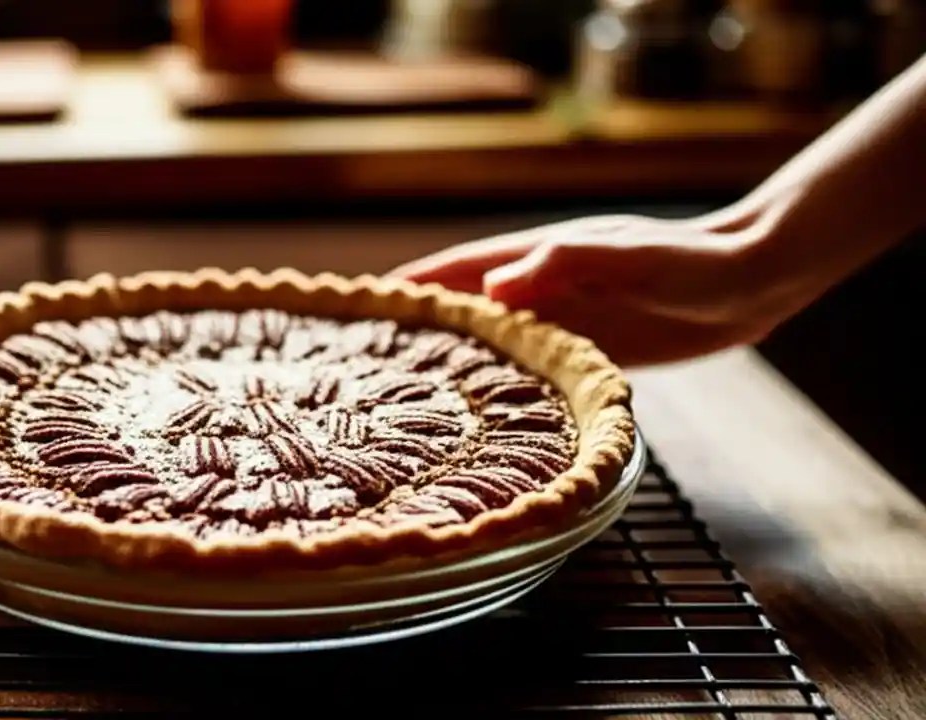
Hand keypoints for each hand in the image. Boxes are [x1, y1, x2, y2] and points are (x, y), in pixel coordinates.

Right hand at [388, 212, 800, 366]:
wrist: (753, 282)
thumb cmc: (694, 263)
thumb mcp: (631, 258)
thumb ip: (566, 262)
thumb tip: (494, 284)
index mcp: (542, 257)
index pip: (460, 270)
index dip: (415, 286)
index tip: (365, 305)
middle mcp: (544, 289)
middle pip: (467, 307)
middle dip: (422, 325)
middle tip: (372, 359)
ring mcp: (567, 320)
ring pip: (495, 342)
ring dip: (456, 359)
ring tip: (409, 392)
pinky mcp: (592, 352)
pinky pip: (533, 370)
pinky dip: (501, 383)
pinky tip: (483, 409)